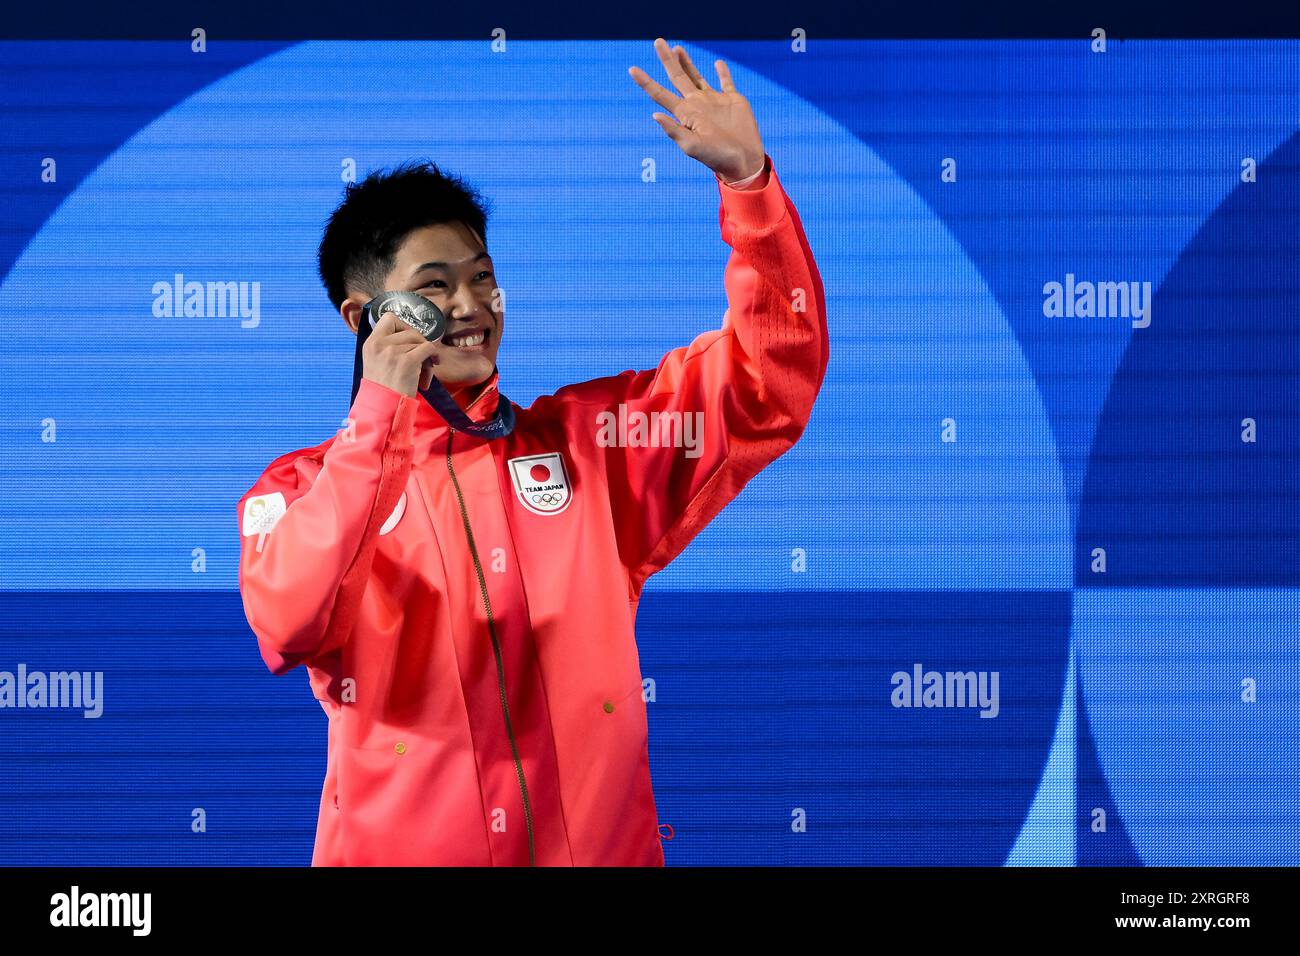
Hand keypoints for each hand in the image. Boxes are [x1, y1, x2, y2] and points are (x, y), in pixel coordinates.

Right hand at [362, 309, 442, 396]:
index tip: (408, 340)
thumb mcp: (376, 362)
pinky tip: (431, 370)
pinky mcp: (408, 361)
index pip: (388, 318)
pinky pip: (428, 348)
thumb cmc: (383, 389)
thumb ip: (387, 347)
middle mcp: (380, 344)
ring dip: (426, 356)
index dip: (403, 326)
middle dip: (418, 343)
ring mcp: (393, 352)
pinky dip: (433, 357)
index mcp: (370, 343)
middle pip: (409, 330)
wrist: (384, 409)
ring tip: (423, 372)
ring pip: (420, 341)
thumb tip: (411, 337)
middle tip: (421, 358)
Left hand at [628, 37, 765, 182]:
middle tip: (658, 42)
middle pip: (677, 77)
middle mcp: (696, 104)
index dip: (645, 82)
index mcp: (685, 113)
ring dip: (687, 62)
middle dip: (667, 60)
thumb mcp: (692, 147)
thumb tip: (654, 114)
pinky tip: (718, 63)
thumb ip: (674, 130)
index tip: (631, 69)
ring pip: (696, 76)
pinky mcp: (732, 100)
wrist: (743, 161)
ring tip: (677, 48)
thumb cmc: (716, 158)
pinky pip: (726, 82)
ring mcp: (714, 101)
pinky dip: (722, 72)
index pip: (660, 94)